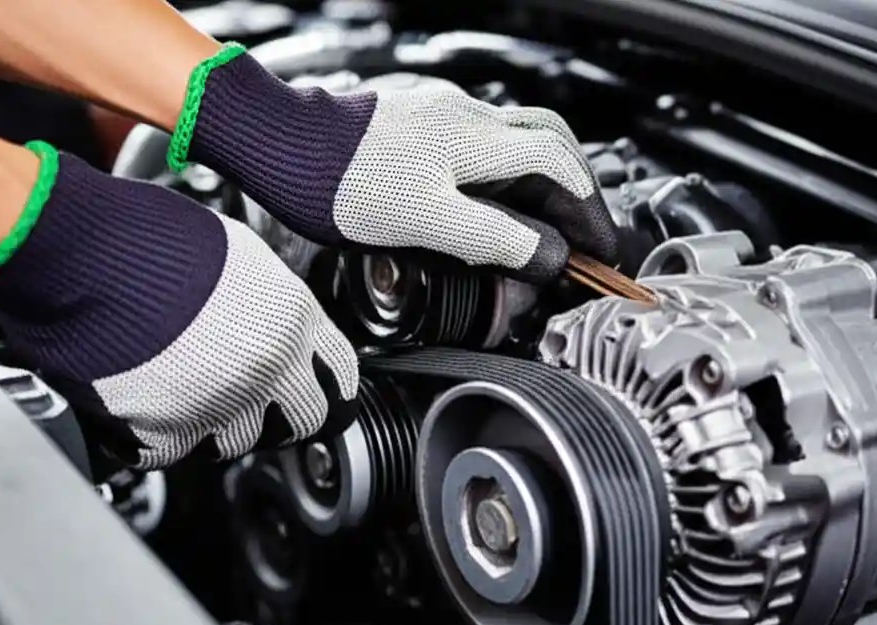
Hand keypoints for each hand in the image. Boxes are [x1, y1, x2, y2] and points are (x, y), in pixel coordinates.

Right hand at [0, 144, 357, 468]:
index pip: (341, 377)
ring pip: (237, 442)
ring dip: (215, 424)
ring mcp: (216, 403)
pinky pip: (173, 452)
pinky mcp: (162, 431)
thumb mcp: (236, 252)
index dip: (326, 386)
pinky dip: (156, 434)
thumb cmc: (140, 235)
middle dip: (279, 415)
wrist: (72, 250)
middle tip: (248, 399)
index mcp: (290, 318)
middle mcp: (264, 367)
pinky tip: (141, 395)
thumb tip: (276, 327)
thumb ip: (269, 301)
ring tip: (181, 385)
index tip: (314, 390)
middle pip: (303, 421)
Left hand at [175, 48, 618, 283]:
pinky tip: (489, 206)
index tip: (600, 249)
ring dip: (539, 185)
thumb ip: (495, 240)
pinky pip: (480, 148)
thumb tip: (548, 254)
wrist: (277, 142)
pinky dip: (501, 180)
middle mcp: (466, 119)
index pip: (561, 168)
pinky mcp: (415, 125)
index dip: (589, 212)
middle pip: (549, 145)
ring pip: (515, 144)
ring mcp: (440, 117)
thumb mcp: (427, 226)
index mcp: (477, 140)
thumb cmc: (338, 182)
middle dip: (575, 192)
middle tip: (583, 236)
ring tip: (543, 228)